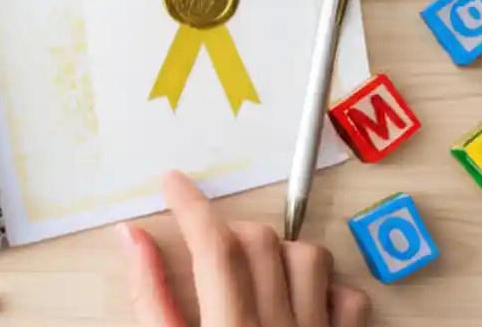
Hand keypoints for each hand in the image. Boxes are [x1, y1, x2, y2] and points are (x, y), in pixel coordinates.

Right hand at [117, 171, 368, 326]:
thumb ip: (150, 297)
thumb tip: (131, 237)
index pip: (214, 245)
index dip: (190, 204)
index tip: (171, 182)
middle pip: (261, 242)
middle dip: (230, 231)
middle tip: (207, 244)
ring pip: (311, 259)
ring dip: (281, 252)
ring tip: (255, 270)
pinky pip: (350, 299)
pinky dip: (326, 288)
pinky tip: (299, 300)